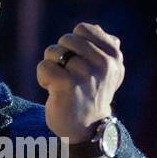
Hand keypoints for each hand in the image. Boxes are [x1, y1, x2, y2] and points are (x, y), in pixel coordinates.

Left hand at [36, 22, 124, 141]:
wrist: (87, 129)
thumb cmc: (92, 95)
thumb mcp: (106, 71)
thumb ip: (104, 47)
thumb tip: (98, 28)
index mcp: (113, 55)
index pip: (82, 29)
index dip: (73, 44)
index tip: (79, 63)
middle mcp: (103, 64)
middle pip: (66, 39)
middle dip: (60, 56)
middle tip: (68, 76)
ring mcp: (86, 75)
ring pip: (53, 52)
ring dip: (52, 68)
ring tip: (62, 85)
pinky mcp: (68, 86)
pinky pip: (44, 66)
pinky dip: (43, 78)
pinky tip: (53, 91)